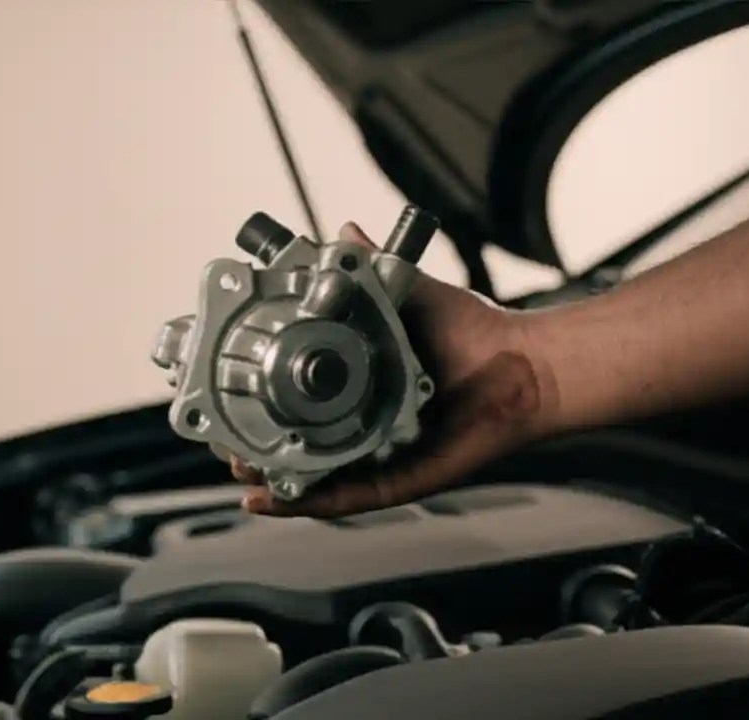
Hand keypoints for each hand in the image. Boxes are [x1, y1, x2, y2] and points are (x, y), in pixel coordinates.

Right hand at [229, 222, 557, 517]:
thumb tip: (340, 232)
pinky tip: (267, 499)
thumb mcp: (410, 293)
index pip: (294, 400)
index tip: (222, 391)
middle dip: (249, 446)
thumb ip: (371, 267)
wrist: (528, 367)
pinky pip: (343, 499)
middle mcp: (361, 426)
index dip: (254, 401)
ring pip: (308, 479)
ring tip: (235, 469)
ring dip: (266, 478)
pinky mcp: (395, 480)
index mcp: (358, 387)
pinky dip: (304, 502)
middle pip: (291, 446)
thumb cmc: (476, 335)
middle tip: (221, 437)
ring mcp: (375, 457)